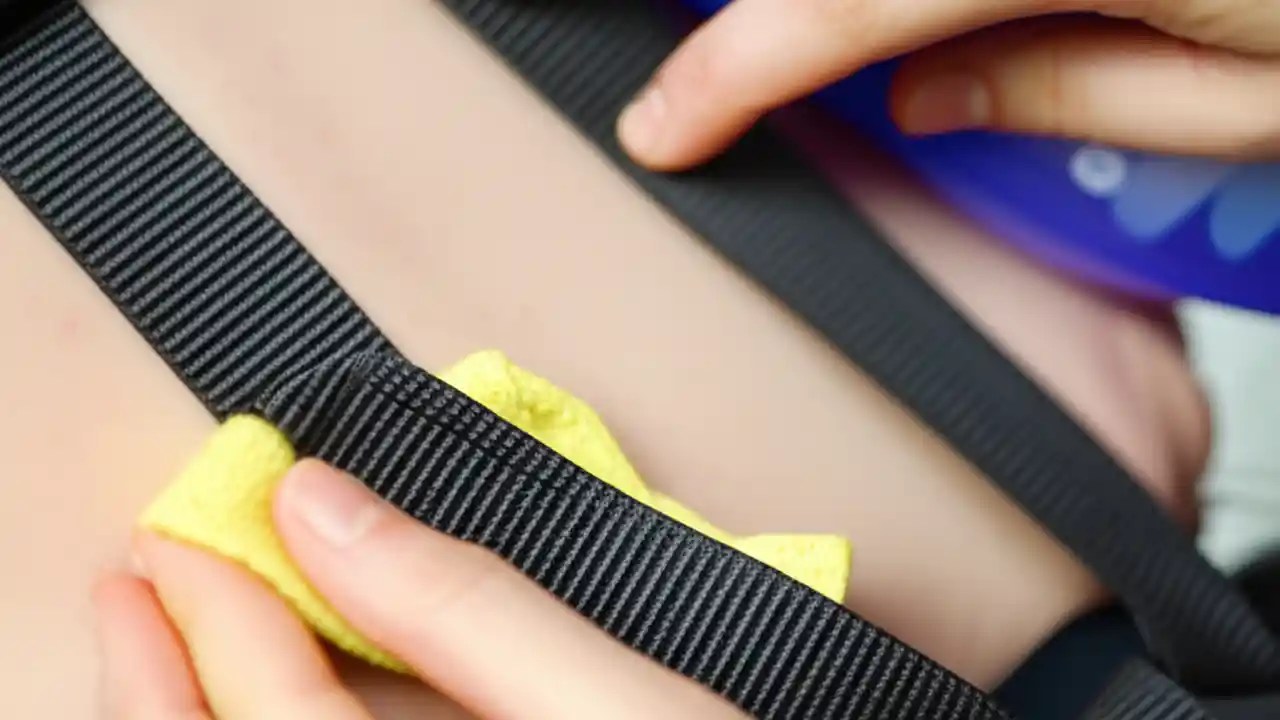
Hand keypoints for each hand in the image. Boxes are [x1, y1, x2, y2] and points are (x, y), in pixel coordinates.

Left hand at [92, 460, 745, 719]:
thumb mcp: (627, 706)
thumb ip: (473, 613)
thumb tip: (327, 508)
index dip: (219, 623)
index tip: (186, 530)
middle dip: (175, 679)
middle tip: (141, 580)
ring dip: (227, 693)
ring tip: (190, 620)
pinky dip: (306, 707)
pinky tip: (314, 667)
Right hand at [617, 0, 1279, 168]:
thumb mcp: (1247, 110)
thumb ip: (1055, 97)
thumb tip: (918, 94)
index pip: (852, 0)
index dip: (736, 66)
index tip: (664, 126)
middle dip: (758, 10)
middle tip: (699, 66)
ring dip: (829, 8)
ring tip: (777, 49)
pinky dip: (891, 1)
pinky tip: (901, 39)